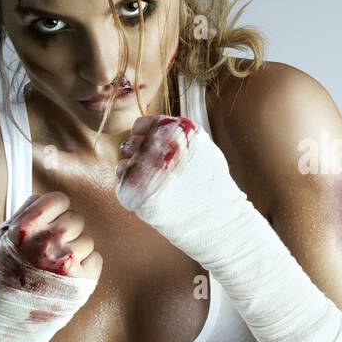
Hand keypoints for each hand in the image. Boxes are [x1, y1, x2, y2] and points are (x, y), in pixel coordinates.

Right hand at [0, 191, 102, 292]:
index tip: (53, 220)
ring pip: (87, 240)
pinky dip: (86, 268)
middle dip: (68, 232)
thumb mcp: (2, 241)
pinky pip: (96, 259)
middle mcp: (46, 242)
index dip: (58, 210)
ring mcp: (66, 262)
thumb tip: (43, 197)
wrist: (9, 320)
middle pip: (76, 219)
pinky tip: (67, 277)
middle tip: (53, 249)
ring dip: (77, 251)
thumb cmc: (6, 277)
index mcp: (25, 229)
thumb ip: (23, 215)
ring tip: (57, 266)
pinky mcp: (82, 280)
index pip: (58, 199)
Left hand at [113, 113, 242, 256]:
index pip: (141, 125)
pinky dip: (133, 190)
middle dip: (136, 155)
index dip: (141, 135)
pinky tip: (150, 195)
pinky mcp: (136, 191)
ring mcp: (147, 168)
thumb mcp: (202, 147)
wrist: (218, 217)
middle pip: (130, 144)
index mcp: (176, 131)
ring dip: (132, 173)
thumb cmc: (210, 183)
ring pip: (123, 164)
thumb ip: (177, 135)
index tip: (149, 147)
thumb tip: (149, 131)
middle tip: (150, 170)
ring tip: (152, 184)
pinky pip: (123, 185)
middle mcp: (160, 145)